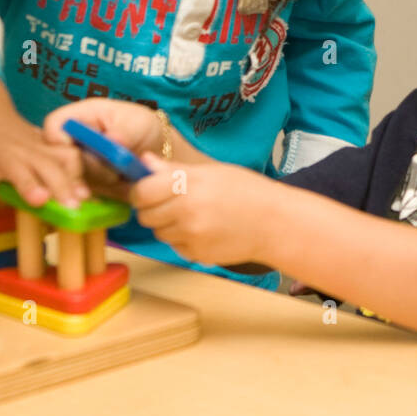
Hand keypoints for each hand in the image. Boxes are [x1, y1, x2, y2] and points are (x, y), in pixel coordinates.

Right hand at [0, 106, 86, 226]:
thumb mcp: (37, 149)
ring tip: (39, 201)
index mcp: (44, 150)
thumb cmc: (13, 140)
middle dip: (62, 185)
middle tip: (73, 207)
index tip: (84, 197)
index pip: (69, 158)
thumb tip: (83, 195)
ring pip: (16, 170)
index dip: (78, 176)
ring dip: (29, 185)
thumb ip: (57, 170)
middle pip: (48, 166)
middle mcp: (26, 152)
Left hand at [129, 159, 269, 265]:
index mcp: (190, 185)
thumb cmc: (248, 191)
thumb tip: (144, 160)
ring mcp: (190, 236)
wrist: (275, 224)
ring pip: (159, 232)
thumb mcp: (213, 172)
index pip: (142, 192)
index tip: (148, 190)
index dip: (141, 191)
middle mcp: (186, 211)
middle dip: (152, 209)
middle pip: (145, 215)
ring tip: (194, 215)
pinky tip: (205, 230)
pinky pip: (176, 246)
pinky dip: (183, 240)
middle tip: (171, 202)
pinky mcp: (196, 255)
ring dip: (168, 225)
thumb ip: (175, 169)